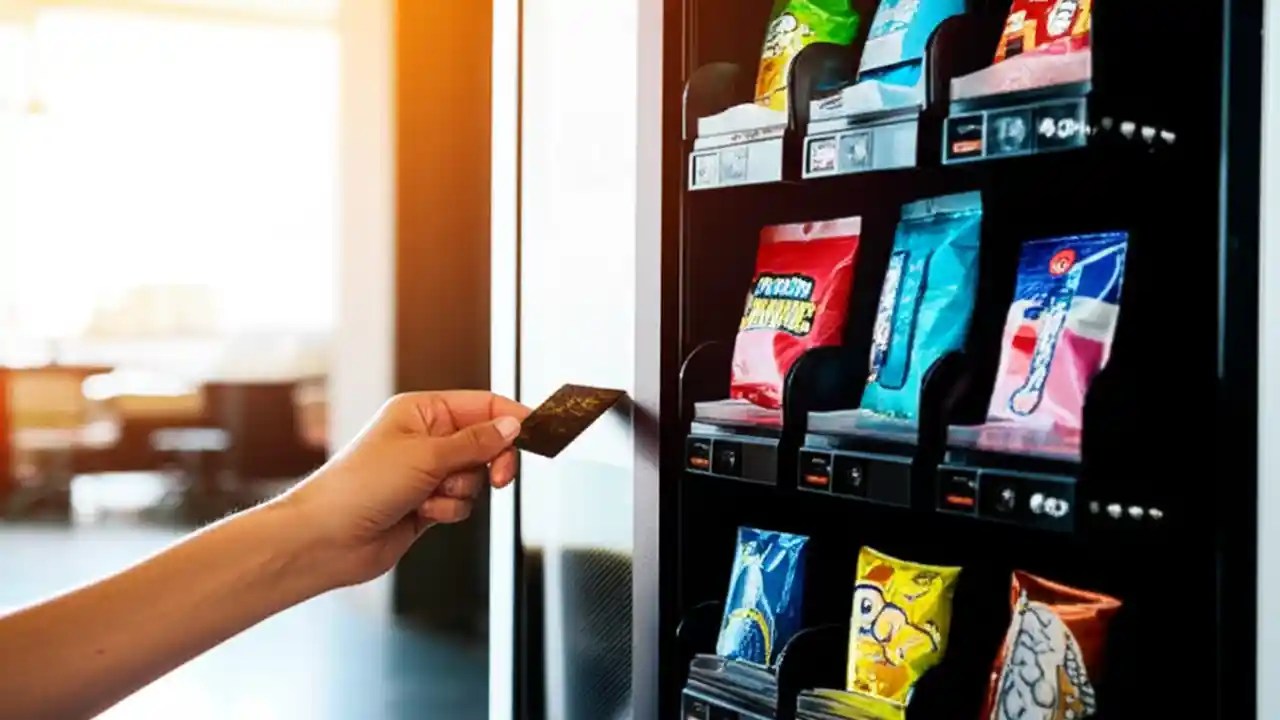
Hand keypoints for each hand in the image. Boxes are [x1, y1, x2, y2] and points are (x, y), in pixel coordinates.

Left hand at [277, 391, 530, 588]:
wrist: (327, 538)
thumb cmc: (360, 486)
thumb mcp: (426, 455)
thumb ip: (475, 442)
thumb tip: (512, 426)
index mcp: (421, 412)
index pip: (482, 406)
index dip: (511, 419)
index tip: (537, 433)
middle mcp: (425, 438)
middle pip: (486, 443)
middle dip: (489, 462)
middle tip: (499, 477)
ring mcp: (426, 472)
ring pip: (475, 477)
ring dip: (460, 491)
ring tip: (430, 496)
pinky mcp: (427, 504)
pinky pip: (462, 503)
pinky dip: (449, 510)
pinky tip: (422, 513)